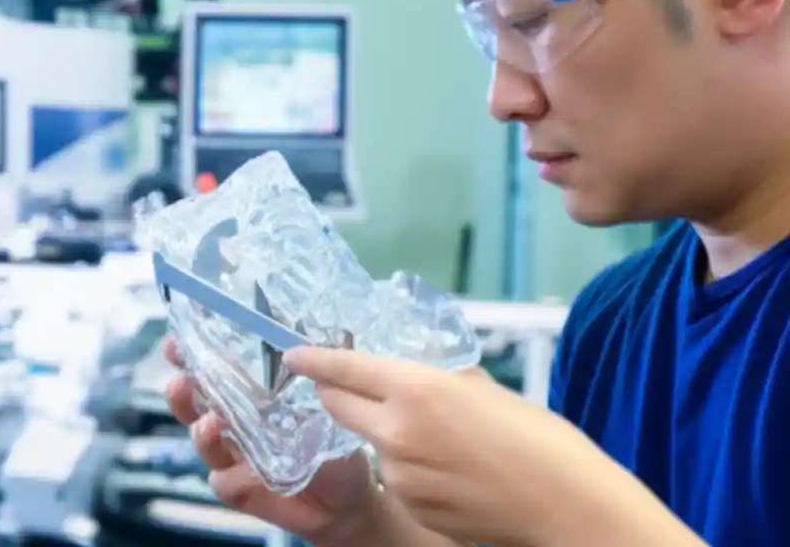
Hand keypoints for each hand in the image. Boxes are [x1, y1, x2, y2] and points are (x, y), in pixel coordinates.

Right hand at [162, 337, 456, 546]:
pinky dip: (232, 476)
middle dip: (181, 391)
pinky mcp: (241, 490)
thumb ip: (318, 377)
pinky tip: (247, 473)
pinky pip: (224, 482)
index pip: (212, 372)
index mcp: (247, 397)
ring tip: (211, 423)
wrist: (347, 499)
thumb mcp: (330, 405)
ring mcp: (233, 458)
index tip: (176, 343)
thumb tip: (320, 340)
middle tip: (181, 380)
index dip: (191, 357)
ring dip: (201, 432)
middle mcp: (232, 424)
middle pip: (193, 405)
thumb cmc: (335, 446)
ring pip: (202, 442)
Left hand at [284, 347, 704, 546]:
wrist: (565, 504)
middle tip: (353, 386)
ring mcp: (399, 473)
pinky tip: (447, 468)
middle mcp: (396, 430)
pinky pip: (394, 475)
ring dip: (382, 432)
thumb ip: (437, 377)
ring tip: (436, 437)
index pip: (343, 367)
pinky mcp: (410, 504)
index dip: (314, 359)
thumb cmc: (538, 439)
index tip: (293, 354)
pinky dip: (407, 466)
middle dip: (337, 393)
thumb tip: (414, 370)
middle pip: (337, 404)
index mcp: (417, 388)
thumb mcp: (483, 388)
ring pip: (368, 440)